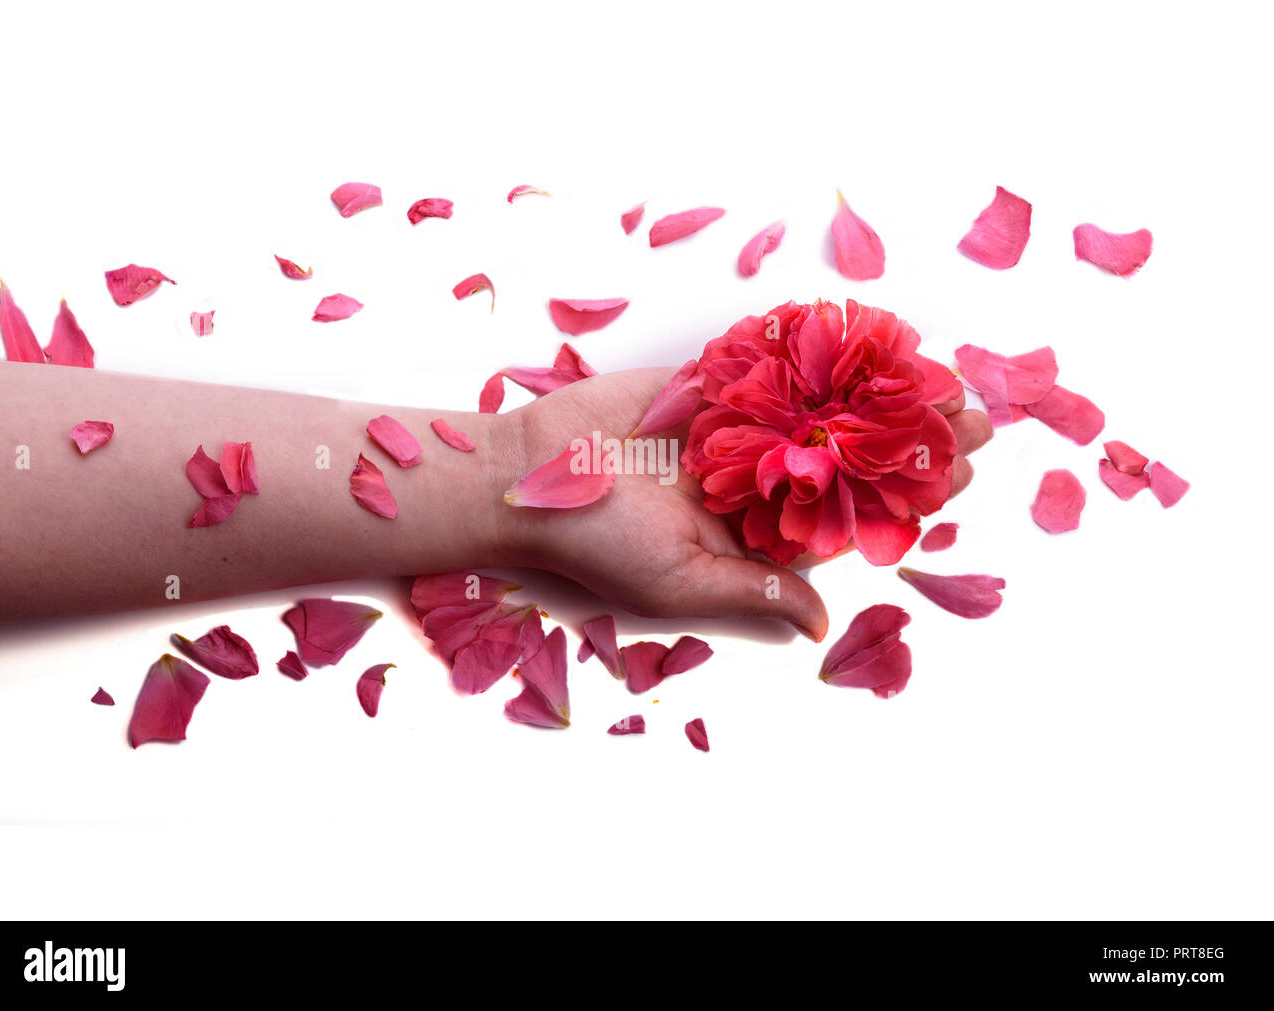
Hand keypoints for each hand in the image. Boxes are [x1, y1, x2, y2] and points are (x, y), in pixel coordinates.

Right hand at [498, 367, 991, 641]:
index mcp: (757, 534)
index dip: (907, 493)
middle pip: (848, 455)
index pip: (850, 513)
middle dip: (910, 435)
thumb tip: (819, 626)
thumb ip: (752, 594)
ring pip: (819, 404)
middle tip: (975, 413)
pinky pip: (767, 361)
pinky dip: (814, 344)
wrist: (523, 472)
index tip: (962, 468)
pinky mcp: (706, 384)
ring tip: (943, 367)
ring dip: (881, 387)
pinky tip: (870, 329)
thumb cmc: (593, 542)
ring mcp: (734, 428)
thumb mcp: (677, 582)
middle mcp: (755, 479)